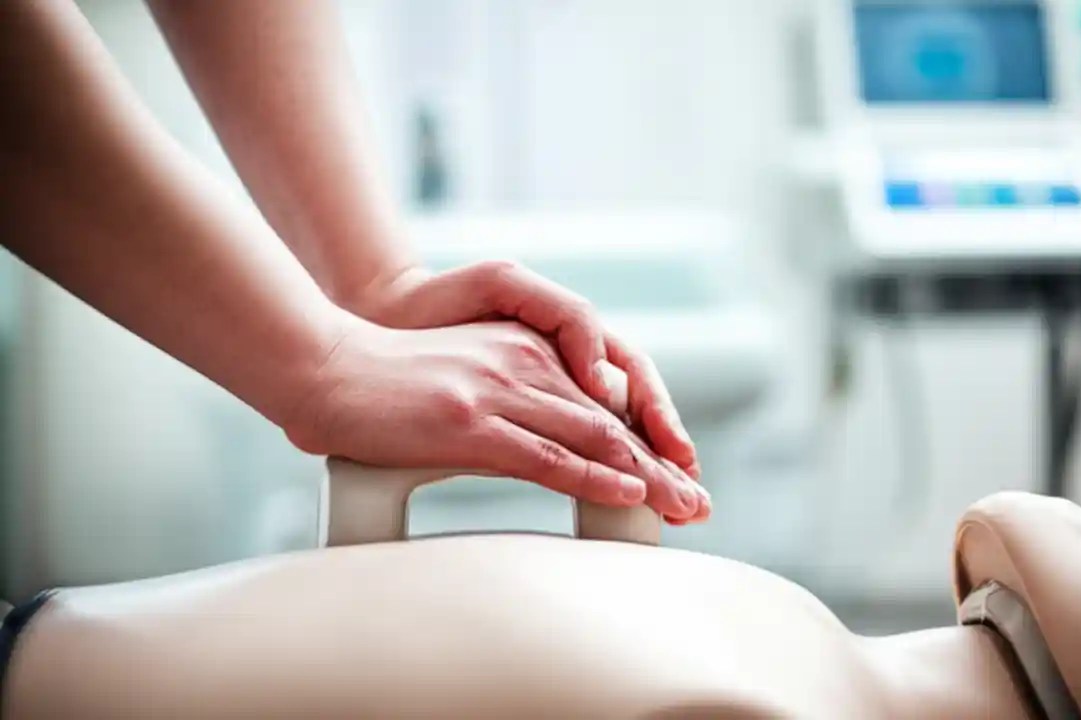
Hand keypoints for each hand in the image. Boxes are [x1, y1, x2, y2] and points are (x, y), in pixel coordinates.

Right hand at [285, 318, 709, 522]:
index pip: (602, 405)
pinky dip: (594, 478)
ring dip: (645, 477)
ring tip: (681, 507)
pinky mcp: (472, 423)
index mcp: (526, 352)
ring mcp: (500, 392)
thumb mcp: (468, 378)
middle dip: (660, 466)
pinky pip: (547, 456)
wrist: (330, 369)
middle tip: (696, 503)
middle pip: (609, 422)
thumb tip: (549, 451)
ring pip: (592, 438)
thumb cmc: (390, 385)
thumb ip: (514, 403)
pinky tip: (626, 494)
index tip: (677, 478)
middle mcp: (524, 365)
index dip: (646, 444)